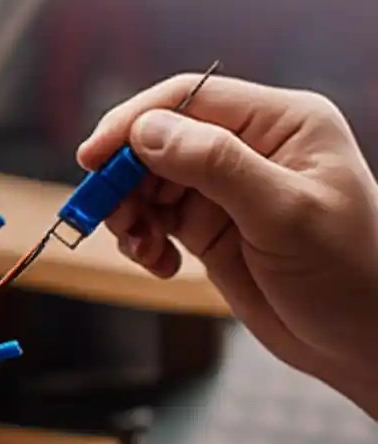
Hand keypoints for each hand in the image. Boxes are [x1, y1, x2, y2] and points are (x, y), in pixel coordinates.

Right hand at [78, 74, 377, 415]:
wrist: (364, 343)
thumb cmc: (350, 275)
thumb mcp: (284, 215)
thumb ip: (216, 166)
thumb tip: (147, 131)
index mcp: (281, 123)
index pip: (189, 100)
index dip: (134, 123)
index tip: (93, 157)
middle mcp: (251, 147)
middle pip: (159, 140)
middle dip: (125, 177)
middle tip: (106, 215)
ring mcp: (228, 189)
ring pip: (148, 181)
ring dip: (130, 212)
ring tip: (140, 246)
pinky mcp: (212, 228)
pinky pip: (155, 219)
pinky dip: (143, 240)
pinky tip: (159, 264)